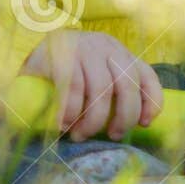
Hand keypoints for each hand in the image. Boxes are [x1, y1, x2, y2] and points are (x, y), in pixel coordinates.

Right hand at [20, 29, 163, 139]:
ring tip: (80, 135)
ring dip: (93, 120)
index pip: (146, 74)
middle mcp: (105, 47)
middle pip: (126, 84)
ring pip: (101, 90)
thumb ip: (115, 90)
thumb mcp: (96, 74)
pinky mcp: (61, 56)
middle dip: (124, 116)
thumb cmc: (68, 70)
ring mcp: (84, 49)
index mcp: (119, 52)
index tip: (144, 124)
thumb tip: (139, 122)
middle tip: (112, 136)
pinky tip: (63, 125)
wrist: (33, 49)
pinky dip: (71, 112)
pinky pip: (73, 89)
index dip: (151, 101)